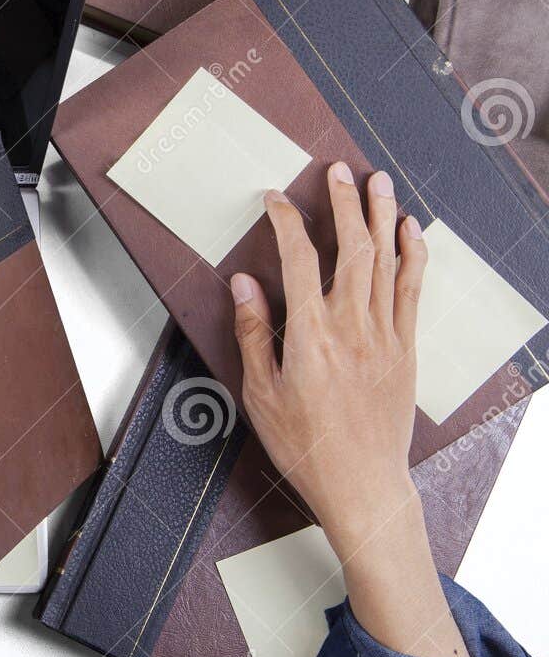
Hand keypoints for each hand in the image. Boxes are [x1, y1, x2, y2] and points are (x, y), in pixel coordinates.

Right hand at [230, 164, 469, 656]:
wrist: (362, 485)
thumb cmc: (305, 445)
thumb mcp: (260, 393)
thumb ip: (254, 333)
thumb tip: (244, 283)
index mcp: (311, 336)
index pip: (298, 261)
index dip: (286, 223)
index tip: (274, 200)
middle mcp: (352, 328)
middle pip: (352, 249)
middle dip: (342, 204)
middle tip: (335, 171)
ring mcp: (385, 336)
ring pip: (386, 261)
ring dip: (381, 216)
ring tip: (376, 181)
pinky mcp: (405, 348)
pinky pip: (412, 290)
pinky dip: (412, 255)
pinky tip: (409, 231)